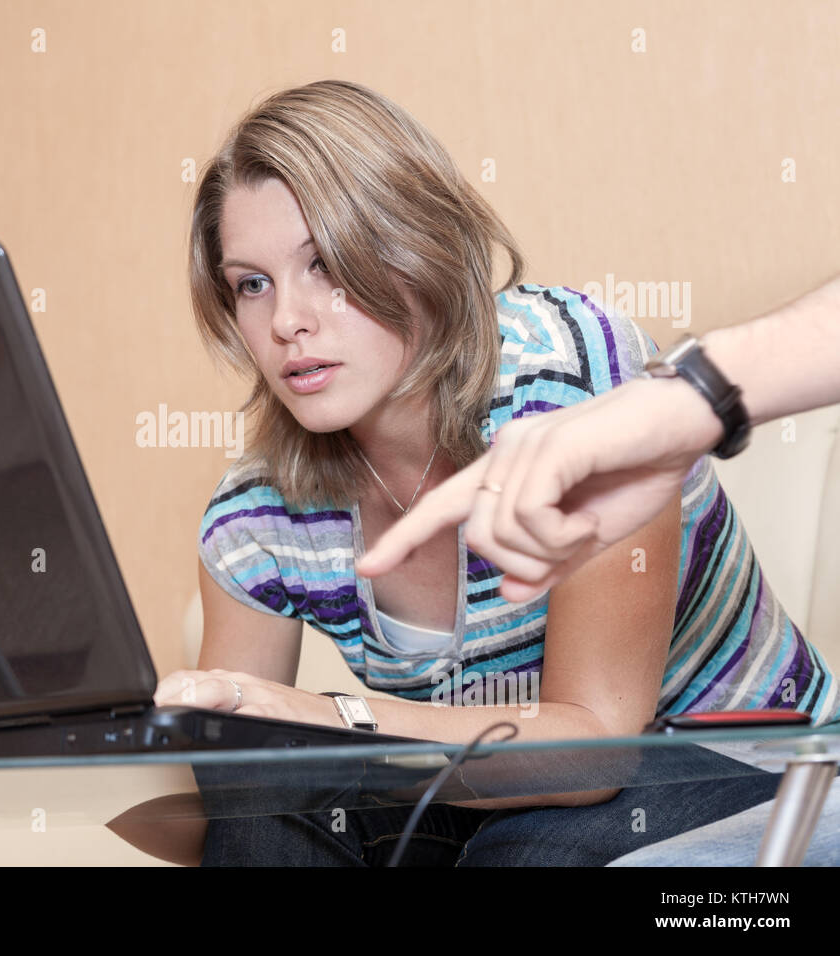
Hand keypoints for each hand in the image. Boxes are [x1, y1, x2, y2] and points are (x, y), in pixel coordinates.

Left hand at [152, 668, 343, 728]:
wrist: (337, 718)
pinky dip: (238, 717)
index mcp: (232, 681)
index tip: (149, 703)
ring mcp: (261, 696)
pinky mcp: (281, 713)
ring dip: (197, 698)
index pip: (190, 677)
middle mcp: (243, 684)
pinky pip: (256, 712)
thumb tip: (181, 720)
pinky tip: (224, 726)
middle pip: (200, 680)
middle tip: (155, 708)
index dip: (167, 688)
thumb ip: (220, 708)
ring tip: (177, 710)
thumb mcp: (250, 705)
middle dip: (175, 694)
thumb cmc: (289, 715)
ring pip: (222, 689)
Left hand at [354, 376, 722, 601]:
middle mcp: (503, 453)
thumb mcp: (589, 534)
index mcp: (506, 471)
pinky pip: (528, 516)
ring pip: (498, 533)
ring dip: (549, 551)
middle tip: (572, 547)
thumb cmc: (640, 468)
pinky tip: (591, 517)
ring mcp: (521, 445)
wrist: (686, 421)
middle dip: (523, 564)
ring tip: (587, 526)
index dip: (403, 538)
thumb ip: (547, 564)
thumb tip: (506, 594)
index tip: (369, 567)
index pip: (442, 507)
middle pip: (476, 538)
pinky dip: (563, 535)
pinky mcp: (547, 447)